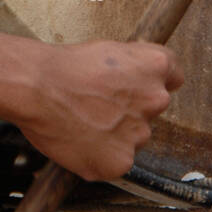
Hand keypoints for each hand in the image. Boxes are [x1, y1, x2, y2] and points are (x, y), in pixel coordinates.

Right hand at [17, 40, 182, 180]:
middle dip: (133, 107)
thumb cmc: (64, 65)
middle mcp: (155, 100)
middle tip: (101, 104)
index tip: (140, 84)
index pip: (174, 76)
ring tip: (84, 122)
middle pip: (152, 108)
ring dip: (117, 133)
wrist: (37, 88)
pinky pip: (115, 161)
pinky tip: (80, 140)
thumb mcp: (108, 49)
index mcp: (155, 66)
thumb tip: (136, 77)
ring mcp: (139, 134)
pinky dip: (100, 155)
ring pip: (134, 136)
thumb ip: (133, 65)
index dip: (153, 79)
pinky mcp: (120, 162)